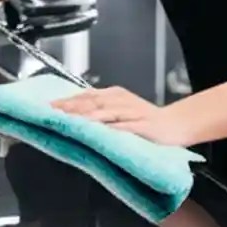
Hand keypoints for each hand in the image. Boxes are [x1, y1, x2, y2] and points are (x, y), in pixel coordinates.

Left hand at [50, 86, 192, 145]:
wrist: (175, 124)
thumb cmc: (145, 119)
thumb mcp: (119, 109)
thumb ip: (99, 109)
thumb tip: (73, 112)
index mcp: (114, 95)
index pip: (86, 95)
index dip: (68, 100)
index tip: (51, 106)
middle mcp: (122, 101)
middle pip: (93, 102)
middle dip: (73, 107)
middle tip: (55, 112)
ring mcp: (133, 112)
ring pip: (107, 112)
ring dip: (88, 116)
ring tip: (72, 120)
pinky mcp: (144, 125)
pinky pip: (126, 127)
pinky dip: (113, 128)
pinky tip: (102, 132)